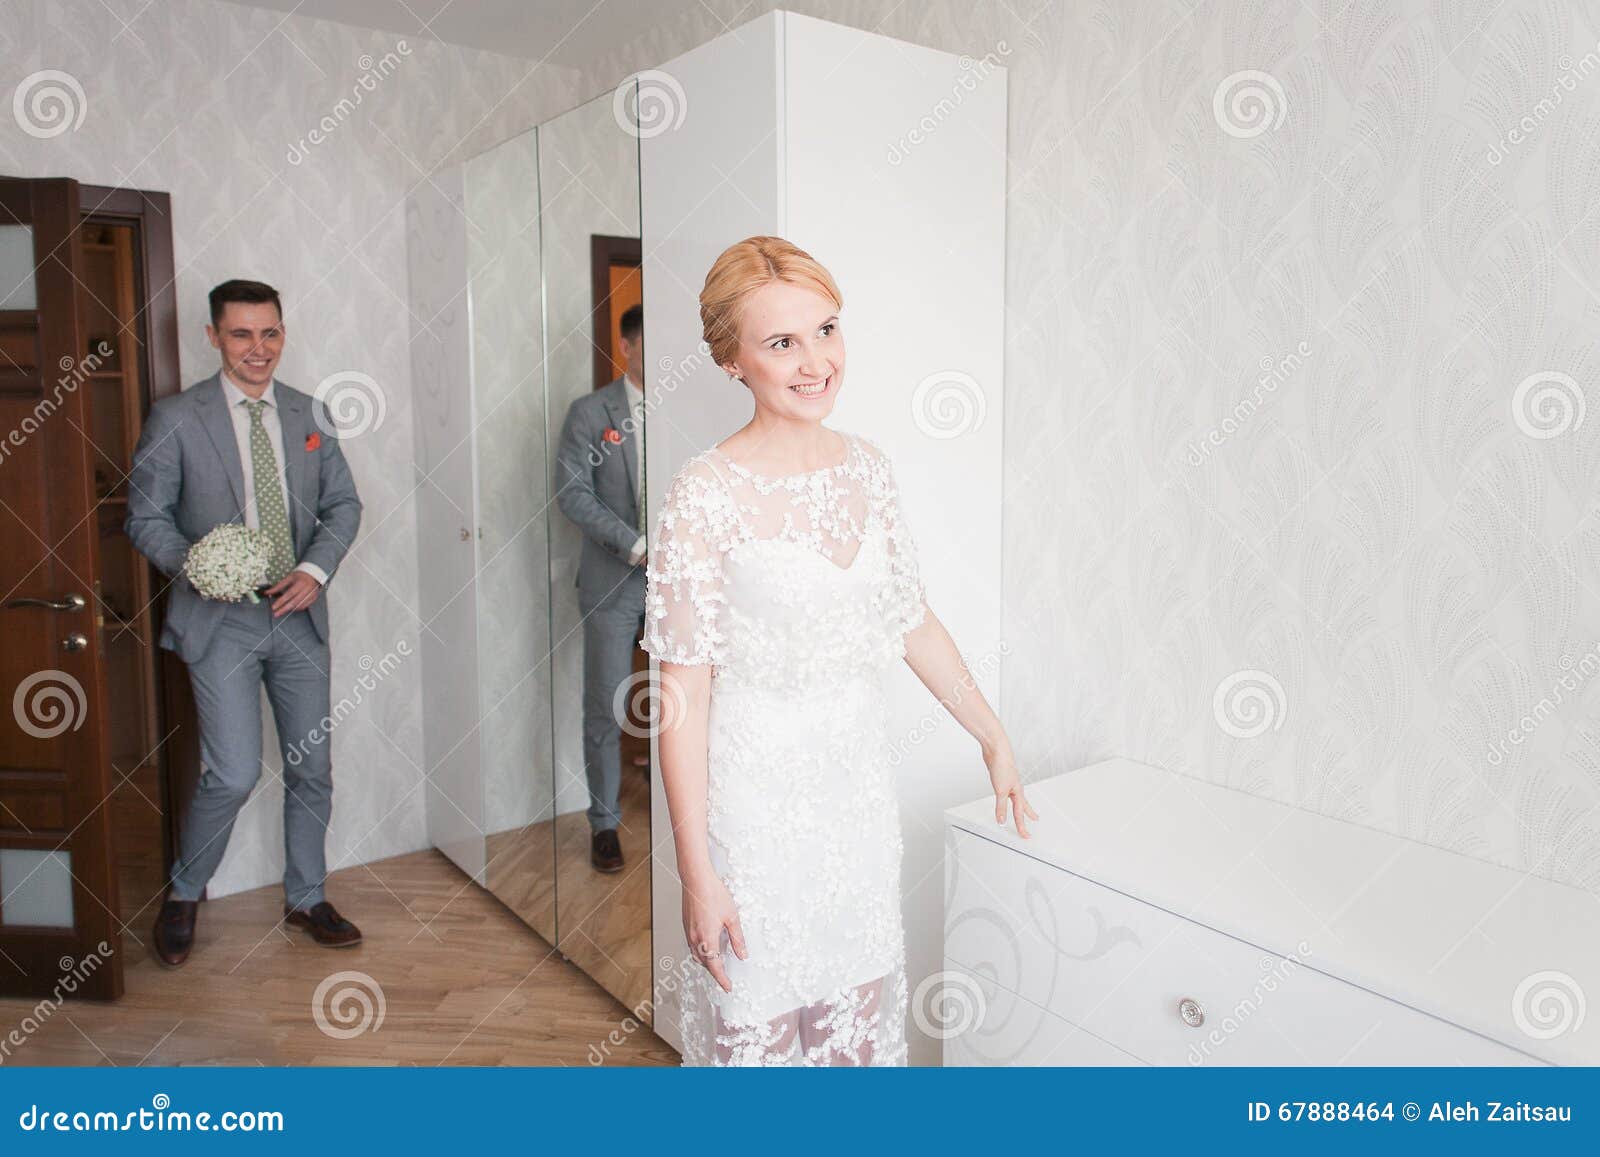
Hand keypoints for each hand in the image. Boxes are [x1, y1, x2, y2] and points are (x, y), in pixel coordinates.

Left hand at [264, 570, 321, 616]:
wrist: (313, 575)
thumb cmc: (300, 576)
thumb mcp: (288, 578)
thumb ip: (278, 586)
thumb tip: (268, 592)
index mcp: (300, 583)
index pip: (289, 594)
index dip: (281, 602)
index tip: (274, 607)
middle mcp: (307, 589)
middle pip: (294, 602)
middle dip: (284, 609)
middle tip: (276, 614)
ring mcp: (311, 595)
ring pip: (300, 606)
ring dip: (290, 609)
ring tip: (282, 610)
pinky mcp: (314, 598)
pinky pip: (305, 606)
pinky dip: (297, 608)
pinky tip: (291, 608)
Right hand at [681, 868, 745, 992]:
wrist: (696, 880)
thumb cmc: (713, 894)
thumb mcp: (732, 917)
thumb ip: (738, 938)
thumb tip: (743, 954)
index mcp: (707, 939)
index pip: (715, 967)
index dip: (722, 979)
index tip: (728, 987)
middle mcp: (695, 938)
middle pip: (704, 963)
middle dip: (714, 972)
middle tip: (725, 977)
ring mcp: (688, 932)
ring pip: (697, 955)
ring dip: (707, 962)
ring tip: (718, 962)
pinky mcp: (686, 925)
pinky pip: (693, 945)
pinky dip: (701, 951)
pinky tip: (708, 946)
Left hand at [984, 738, 1036, 837]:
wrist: (996, 750)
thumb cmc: (1002, 766)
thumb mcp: (1000, 790)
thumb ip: (1001, 807)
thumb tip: (1002, 821)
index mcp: (1017, 793)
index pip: (1020, 814)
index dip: (1022, 826)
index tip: (1025, 836)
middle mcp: (1015, 788)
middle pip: (1023, 805)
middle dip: (1028, 814)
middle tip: (1035, 820)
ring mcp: (1009, 783)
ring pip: (1015, 798)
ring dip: (1019, 805)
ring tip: (1022, 809)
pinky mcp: (1001, 778)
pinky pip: (1006, 792)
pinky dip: (1007, 798)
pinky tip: (1005, 794)